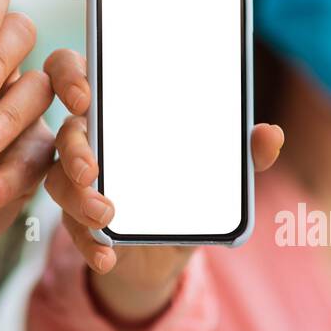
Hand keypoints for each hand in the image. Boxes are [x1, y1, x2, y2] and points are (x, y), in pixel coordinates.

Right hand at [42, 48, 283, 325]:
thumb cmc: (187, 187)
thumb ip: (242, 153)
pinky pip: (71, 229)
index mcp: (115, 109)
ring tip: (106, 216)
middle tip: (89, 170)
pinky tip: (107, 257)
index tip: (84, 95)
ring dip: (78, 199)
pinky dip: (89, 244)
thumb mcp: (217, 173)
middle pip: (65, 131)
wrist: (168, 248)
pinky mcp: (77, 221)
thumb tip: (272, 134)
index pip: (74, 74)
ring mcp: (77, 181)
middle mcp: (89, 139)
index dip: (68, 76)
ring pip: (58, 180)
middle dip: (72, 149)